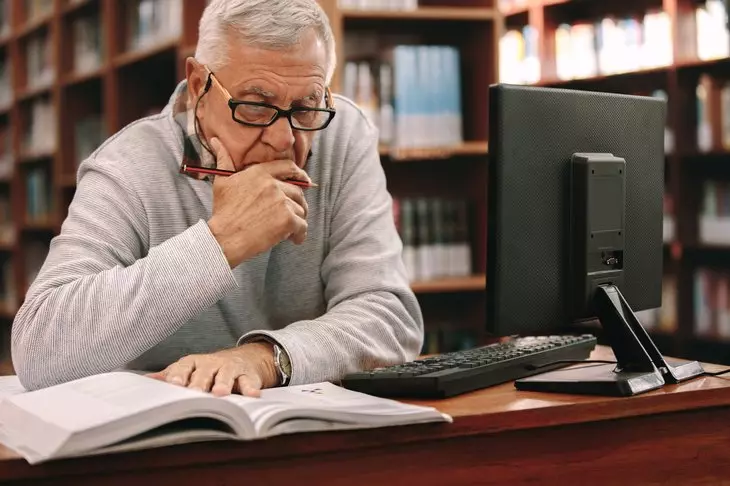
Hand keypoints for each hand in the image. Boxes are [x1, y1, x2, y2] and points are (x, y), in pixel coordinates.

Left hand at [147, 342, 279, 396]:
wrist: (245, 359)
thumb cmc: (210, 369)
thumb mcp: (190, 369)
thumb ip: (171, 375)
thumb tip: (144, 381)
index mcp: (194, 363)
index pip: (185, 367)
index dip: (180, 375)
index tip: (174, 384)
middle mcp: (212, 364)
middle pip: (204, 372)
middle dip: (199, 382)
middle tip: (195, 392)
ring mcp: (230, 368)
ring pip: (226, 374)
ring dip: (223, 383)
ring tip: (220, 393)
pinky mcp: (248, 375)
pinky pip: (248, 381)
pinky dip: (250, 388)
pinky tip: (251, 395)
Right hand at [207, 137, 310, 267]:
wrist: (224, 237)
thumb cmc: (223, 212)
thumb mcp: (222, 182)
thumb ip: (224, 160)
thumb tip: (215, 141)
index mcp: (260, 173)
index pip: (288, 167)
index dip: (300, 174)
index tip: (306, 181)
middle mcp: (273, 185)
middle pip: (298, 191)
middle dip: (298, 203)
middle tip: (293, 214)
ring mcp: (282, 202)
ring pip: (301, 209)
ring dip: (297, 220)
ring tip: (289, 230)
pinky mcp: (287, 220)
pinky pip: (302, 225)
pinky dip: (300, 234)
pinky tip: (294, 239)